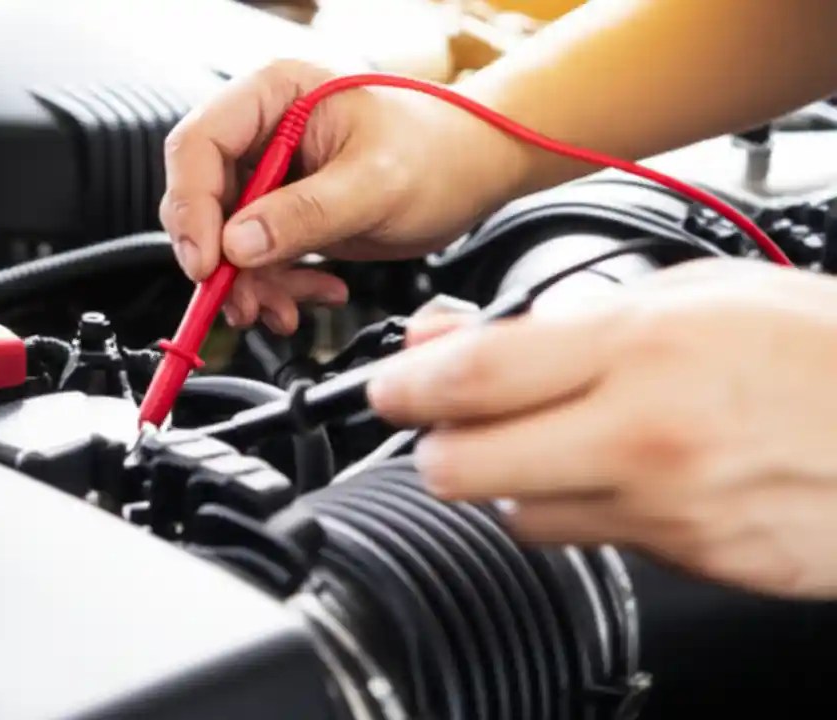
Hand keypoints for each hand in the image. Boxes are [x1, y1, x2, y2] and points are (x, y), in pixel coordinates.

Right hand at [159, 59, 529, 334]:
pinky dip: (278, 287)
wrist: (474, 174)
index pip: (198, 145)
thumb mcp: (374, 184)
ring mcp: (272, 175)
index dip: (191, 206)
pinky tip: (317, 292)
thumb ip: (304, 214)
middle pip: (203, 197)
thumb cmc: (439, 154)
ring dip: (250, 285)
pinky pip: (257, 258)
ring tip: (284, 310)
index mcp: (275, 95)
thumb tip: (238, 246)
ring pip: (226, 239)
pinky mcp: (284, 214)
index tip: (207, 262)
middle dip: (220, 259)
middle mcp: (263, 131)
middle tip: (241, 300)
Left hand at [367, 258, 836, 598]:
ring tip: (559, 441)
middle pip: (461, 467)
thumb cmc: (816, 348)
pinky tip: (625, 474)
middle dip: (438, 445)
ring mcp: (664, 508)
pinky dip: (585, 512)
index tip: (387, 387)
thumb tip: (458, 335)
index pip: (470, 378)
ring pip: (518, 515)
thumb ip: (561, 315)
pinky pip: (592, 543)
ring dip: (513, 481)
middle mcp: (641, 434)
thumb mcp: (689, 290)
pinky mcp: (689, 561)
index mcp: (638, 347)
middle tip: (451, 422)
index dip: (403, 385)